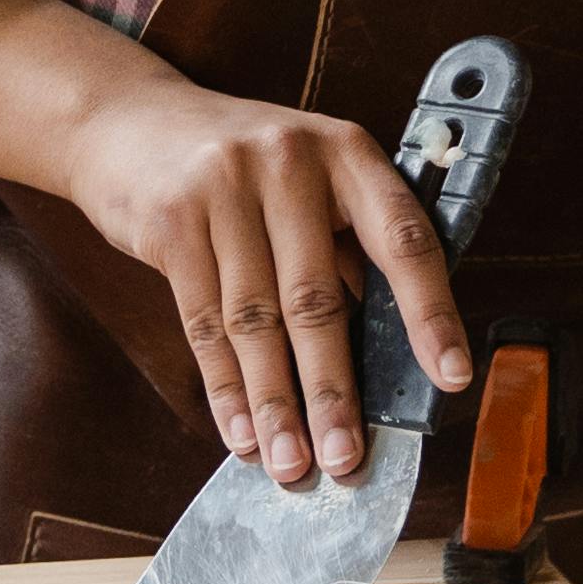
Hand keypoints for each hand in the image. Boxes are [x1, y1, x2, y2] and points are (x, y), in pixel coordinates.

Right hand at [0, 0, 468, 489]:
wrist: (130, 119)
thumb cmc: (241, 166)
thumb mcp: (308, 178)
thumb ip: (346, 245)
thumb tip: (385, 358)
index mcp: (347, 151)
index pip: (405, 239)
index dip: (430, 314)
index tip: (451, 377)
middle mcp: (290, 162)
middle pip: (317, 300)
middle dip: (333, 392)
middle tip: (347, 459)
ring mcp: (224, 188)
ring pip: (256, 322)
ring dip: (275, 406)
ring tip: (291, 464)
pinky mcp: (171, 220)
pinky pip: (203, 322)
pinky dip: (225, 387)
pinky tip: (241, 431)